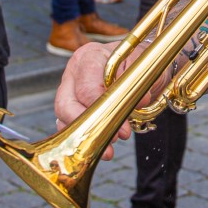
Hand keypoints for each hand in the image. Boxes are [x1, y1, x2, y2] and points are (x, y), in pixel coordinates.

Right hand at [54, 42, 135, 159]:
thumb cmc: (137, 62)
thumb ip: (139, 77)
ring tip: (109, 150)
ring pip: (63, 118)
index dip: (103, 111)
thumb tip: (140, 100)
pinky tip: (98, 148)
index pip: (86, 89)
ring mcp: (68, 89)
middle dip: (88, 127)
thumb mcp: (143, 62)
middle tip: (115, 138)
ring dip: (85, 137)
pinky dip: (81, 139)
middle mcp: (73, 72)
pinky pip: (67, 125)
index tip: (123, 126)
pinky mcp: (69, 105)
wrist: (136, 63)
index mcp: (89, 57)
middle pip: (66, 105)